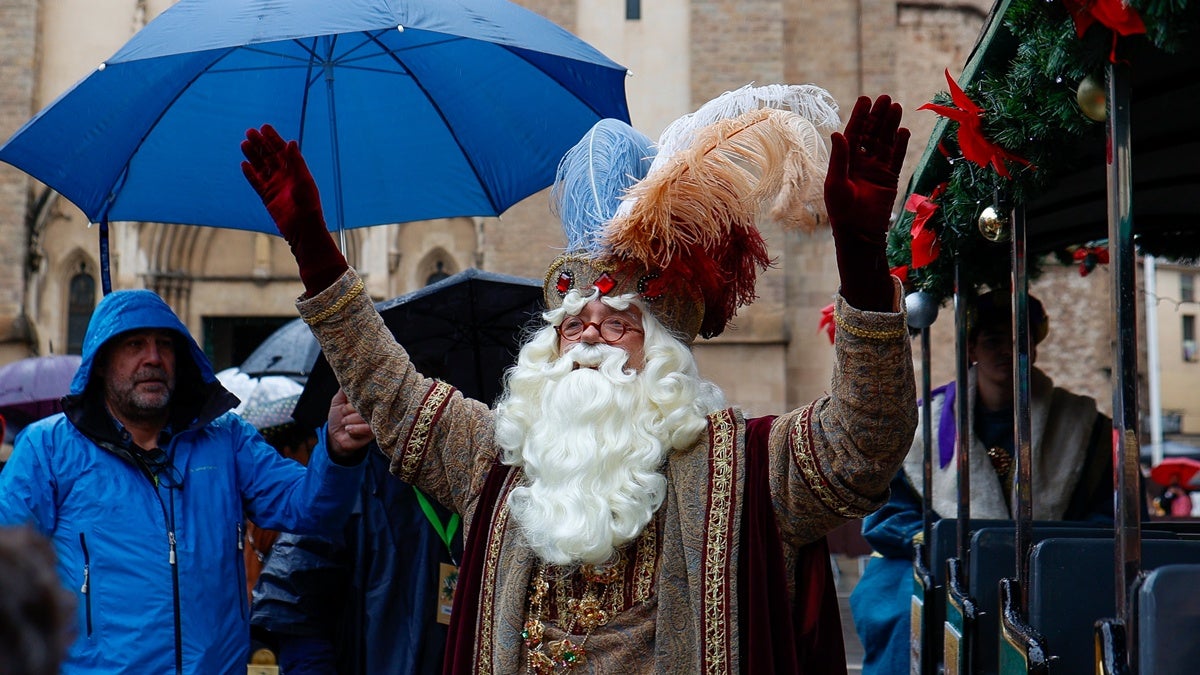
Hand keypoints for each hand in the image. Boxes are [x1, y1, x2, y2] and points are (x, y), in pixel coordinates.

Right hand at [241, 124, 346, 294]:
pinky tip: (244, 164)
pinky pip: (256, 183)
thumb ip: (296, 162)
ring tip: (243, 143)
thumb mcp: (303, 180)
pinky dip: (250, 174)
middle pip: (270, 156)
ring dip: (253, 155)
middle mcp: (285, 176)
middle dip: (260, 144)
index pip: (283, 150)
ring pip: (261, 167)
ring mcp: (275, 186)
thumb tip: (290, 142)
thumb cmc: (308, 204)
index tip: (264, 127)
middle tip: (250, 131)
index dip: (274, 139)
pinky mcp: (267, 197)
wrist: (303, 228)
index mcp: (296, 170)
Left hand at [326, 389, 372, 459]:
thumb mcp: (338, 401)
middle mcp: (372, 410)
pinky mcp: (374, 434)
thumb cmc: (337, 417)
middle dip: (350, 410)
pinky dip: (354, 429)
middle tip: (343, 414)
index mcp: (366, 401)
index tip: (344, 404)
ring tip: (344, 423)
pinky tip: (348, 429)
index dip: (352, 400)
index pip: (365, 394)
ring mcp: (374, 421)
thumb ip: (344, 390)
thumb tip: (347, 376)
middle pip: (365, 405)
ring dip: (350, 420)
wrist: (335, 436)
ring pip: (365, 417)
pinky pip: (366, 429)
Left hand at [824, 95, 909, 310]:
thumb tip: (838, 132)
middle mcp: (860, 162)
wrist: (859, 232)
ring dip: (890, 125)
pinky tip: (904, 130)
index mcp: (845, 161)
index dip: (860, 117)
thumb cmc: (841, 210)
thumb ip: (840, 157)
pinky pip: (897, 157)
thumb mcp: (836, 182)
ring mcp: (876, 169)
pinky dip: (900, 144)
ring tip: (896, 107)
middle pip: (871, 134)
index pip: (853, 133)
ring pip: (885, 142)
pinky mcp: (890, 178)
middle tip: (885, 98)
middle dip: (878, 116)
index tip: (866, 99)